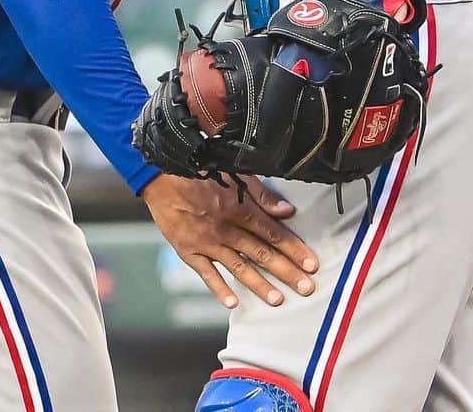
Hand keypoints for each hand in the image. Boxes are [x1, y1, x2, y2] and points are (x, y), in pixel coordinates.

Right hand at [141, 173, 317, 309]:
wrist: (160, 173)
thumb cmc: (199, 168)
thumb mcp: (234, 172)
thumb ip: (261, 194)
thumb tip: (286, 211)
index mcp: (239, 207)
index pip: (273, 233)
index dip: (294, 249)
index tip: (312, 264)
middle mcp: (226, 228)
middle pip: (261, 253)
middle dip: (286, 272)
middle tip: (306, 288)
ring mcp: (207, 242)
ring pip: (238, 267)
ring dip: (259, 285)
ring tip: (277, 300)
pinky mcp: (188, 250)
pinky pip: (206, 273)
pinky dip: (219, 288)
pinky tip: (233, 303)